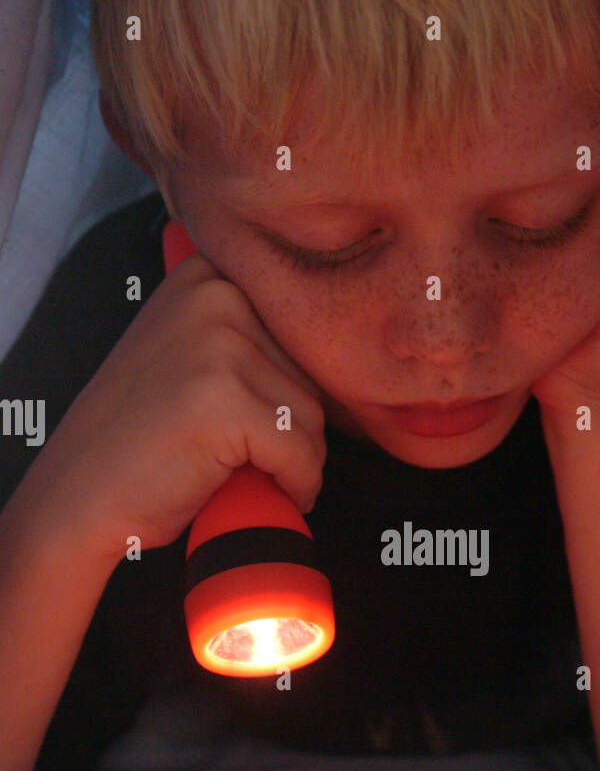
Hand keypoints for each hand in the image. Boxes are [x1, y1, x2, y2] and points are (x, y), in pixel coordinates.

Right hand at [24, 253, 327, 559]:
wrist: (81, 494)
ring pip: (313, 415)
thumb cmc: (142, 438)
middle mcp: (215, 297)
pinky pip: (299, 452)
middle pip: (311, 374)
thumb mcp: (190, 356)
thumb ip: (249, 338)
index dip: (296, 391)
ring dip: (297, 460)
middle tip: (253, 457)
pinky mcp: (223, 400)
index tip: (271, 421)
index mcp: (209, 277)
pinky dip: (295, 485)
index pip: (301, 336)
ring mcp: (217, 345)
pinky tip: (263, 489)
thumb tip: (346, 357)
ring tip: (250, 472)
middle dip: (295, 429)